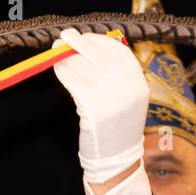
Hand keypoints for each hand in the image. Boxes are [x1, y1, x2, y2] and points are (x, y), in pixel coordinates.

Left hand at [51, 29, 147, 185]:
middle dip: (79, 43)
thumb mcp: (128, 97)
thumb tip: (87, 47)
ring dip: (66, 58)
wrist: (117, 158)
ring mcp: (110, 99)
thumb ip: (115, 74)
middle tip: (65, 36)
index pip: (119, 51)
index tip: (85, 37)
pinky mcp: (92, 110)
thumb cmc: (118, 125)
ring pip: (82, 67)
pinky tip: (58, 69)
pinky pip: (73, 83)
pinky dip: (63, 72)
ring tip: (57, 55)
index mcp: (139, 82)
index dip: (99, 41)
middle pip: (98, 55)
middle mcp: (127, 88)